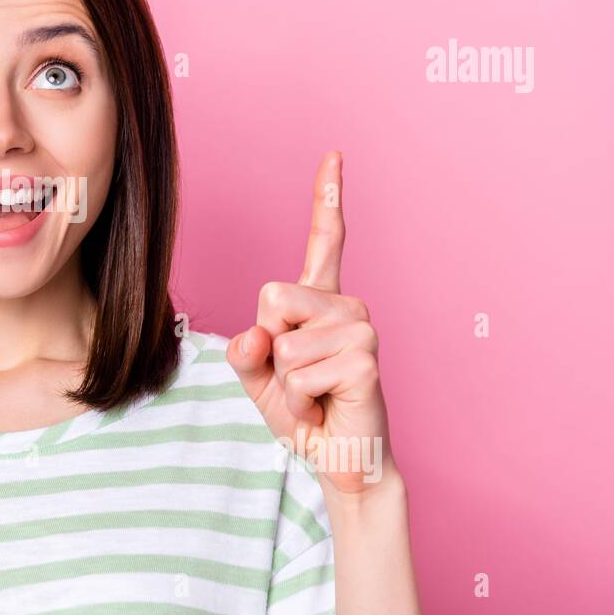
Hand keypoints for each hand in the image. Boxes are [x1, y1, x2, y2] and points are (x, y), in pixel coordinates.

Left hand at [227, 151, 394, 497]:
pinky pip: (297, 373)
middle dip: (268, 348)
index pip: (327, 241)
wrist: (338, 459)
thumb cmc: (303, 414)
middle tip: (299, 379)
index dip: (327, 197)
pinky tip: (324, 407)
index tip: (334, 154)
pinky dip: (297, 401)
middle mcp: (348, 307)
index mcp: (321, 302)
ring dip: (284, 384)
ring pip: (282, 344)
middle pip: (271, 297)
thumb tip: (258, 336)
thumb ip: (247, 350)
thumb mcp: (259, 376)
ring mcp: (362, 330)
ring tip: (314, 396)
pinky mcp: (366, 361)